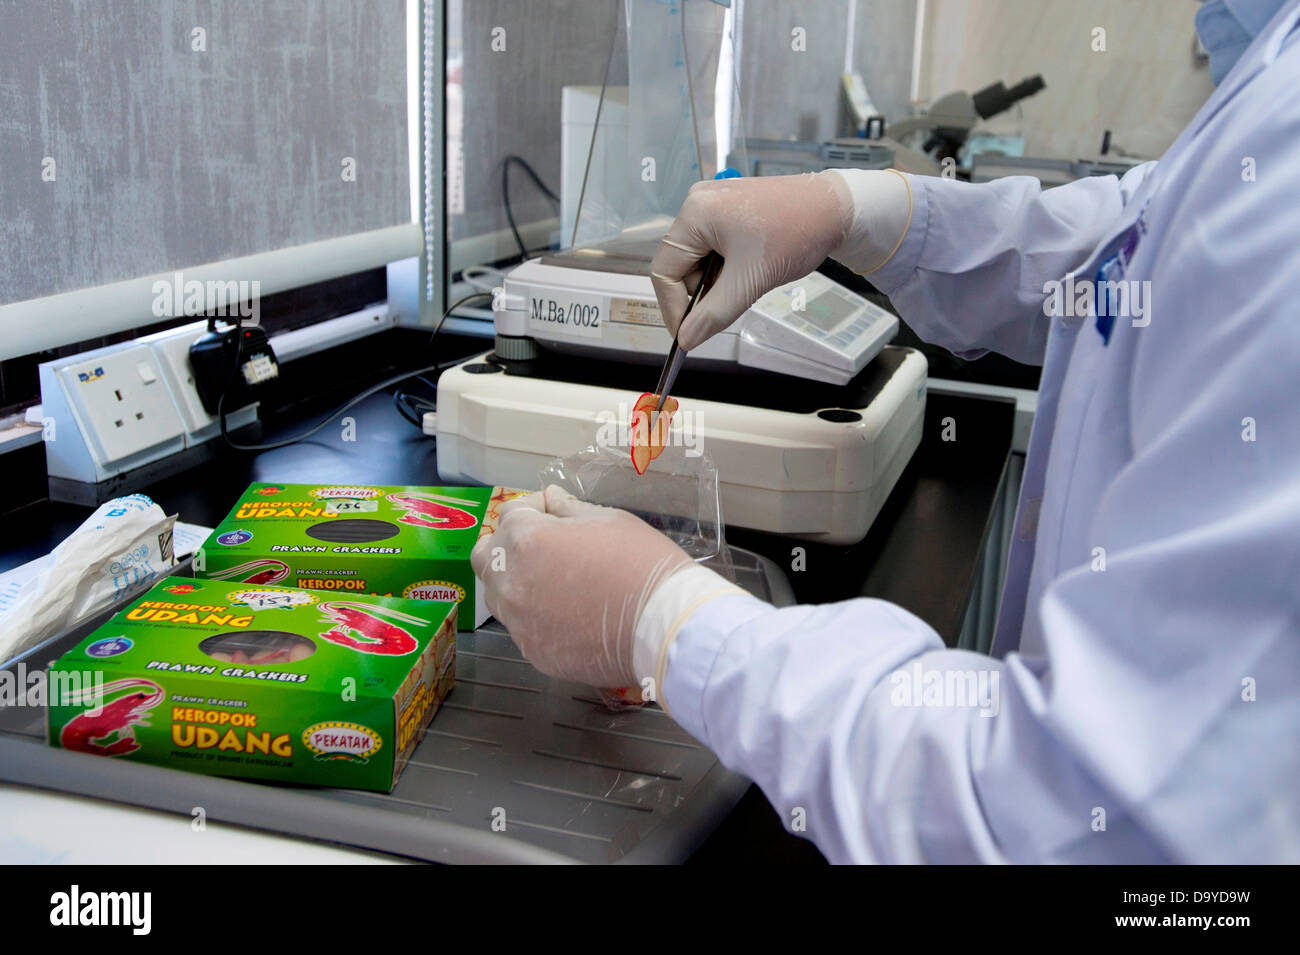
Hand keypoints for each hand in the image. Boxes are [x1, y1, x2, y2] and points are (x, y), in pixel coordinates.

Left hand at [470, 485, 693, 687]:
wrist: (665, 627)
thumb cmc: (644, 567)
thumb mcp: (610, 520)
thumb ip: (569, 510)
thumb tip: (552, 501)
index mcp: (528, 540)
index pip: (510, 514)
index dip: (534, 509)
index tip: (552, 513)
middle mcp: (513, 582)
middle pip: (486, 557)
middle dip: (506, 546)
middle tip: (539, 546)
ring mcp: (520, 622)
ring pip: (500, 596)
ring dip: (518, 582)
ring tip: (557, 583)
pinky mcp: (534, 652)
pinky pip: (523, 628)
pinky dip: (538, 618)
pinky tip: (571, 615)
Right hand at [648, 171, 853, 349]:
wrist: (835, 209)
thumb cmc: (797, 231)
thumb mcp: (749, 282)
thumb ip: (712, 315)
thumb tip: (687, 339)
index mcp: (695, 214)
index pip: (664, 271)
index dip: (673, 307)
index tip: (687, 333)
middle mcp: (698, 203)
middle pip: (680, 265)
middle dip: (700, 293)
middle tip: (726, 307)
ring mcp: (713, 204)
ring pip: (698, 260)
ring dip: (716, 281)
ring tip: (747, 282)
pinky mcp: (729, 210)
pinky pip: (714, 249)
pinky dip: (727, 268)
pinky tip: (750, 269)